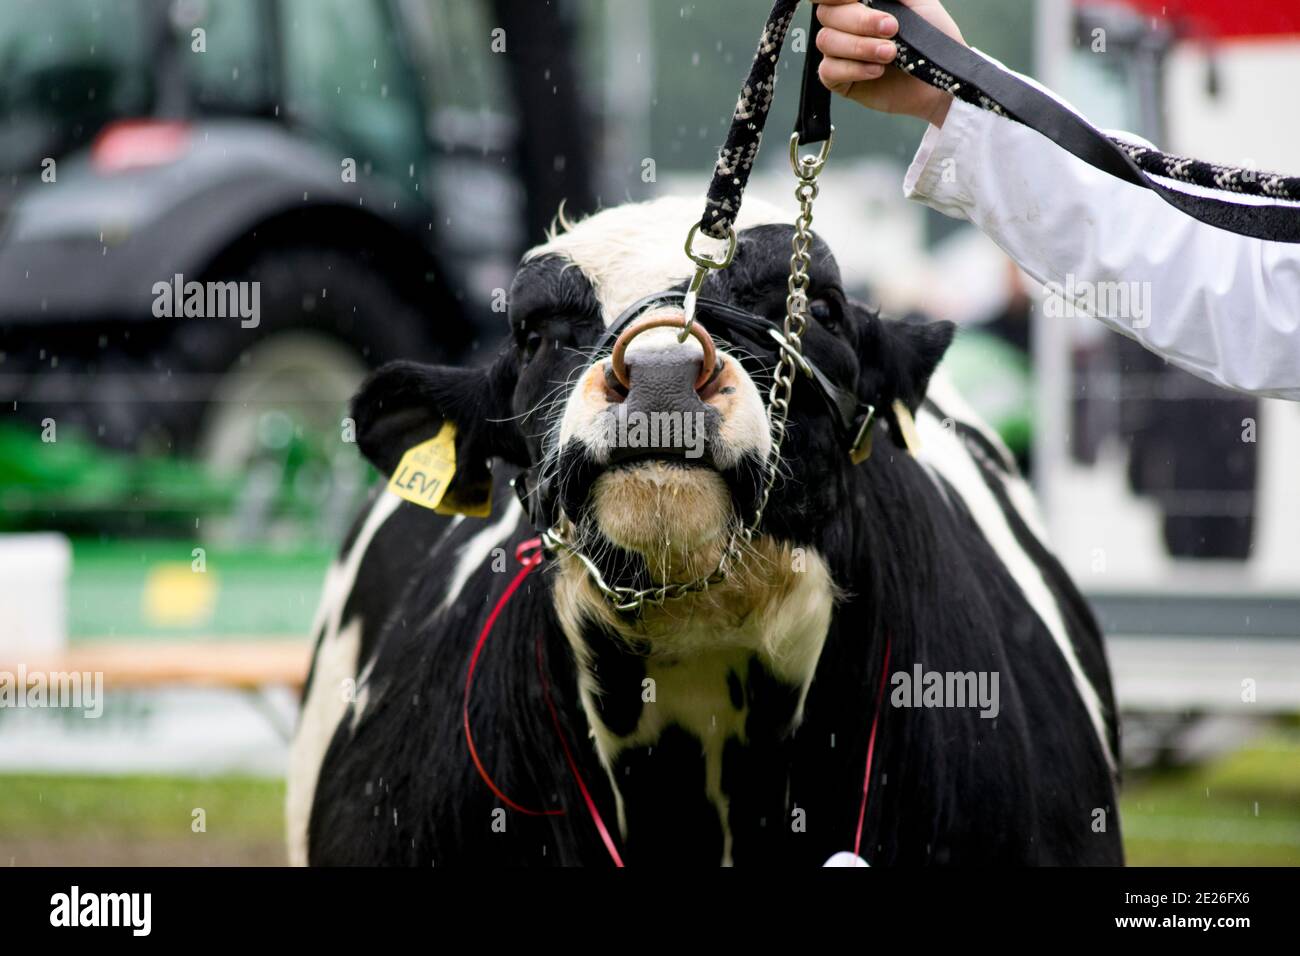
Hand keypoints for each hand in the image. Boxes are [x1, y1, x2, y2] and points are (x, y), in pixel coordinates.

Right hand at [814, 0, 965, 127]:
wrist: (940, 76)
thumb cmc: (930, 38)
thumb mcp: (918, 2)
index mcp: (858, 2)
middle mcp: (844, 24)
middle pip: (827, 14)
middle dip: (860, 21)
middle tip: (891, 28)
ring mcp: (839, 52)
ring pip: (826, 41)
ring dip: (859, 46)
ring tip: (890, 53)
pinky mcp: (839, 79)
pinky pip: (829, 70)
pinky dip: (854, 69)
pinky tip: (877, 70)